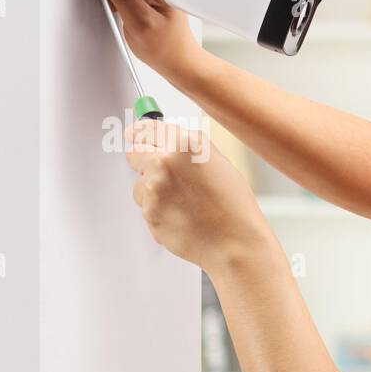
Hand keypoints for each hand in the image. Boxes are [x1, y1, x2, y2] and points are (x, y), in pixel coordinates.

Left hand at [124, 120, 274, 271]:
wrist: (236, 243)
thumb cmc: (234, 205)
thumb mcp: (219, 163)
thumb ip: (189, 146)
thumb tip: (165, 136)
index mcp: (185, 145)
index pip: (146, 128)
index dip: (141, 132)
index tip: (136, 135)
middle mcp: (164, 163)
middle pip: (134, 153)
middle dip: (145, 161)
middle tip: (163, 174)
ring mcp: (153, 190)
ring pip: (139, 184)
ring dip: (153, 190)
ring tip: (183, 202)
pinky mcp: (149, 214)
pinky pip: (146, 207)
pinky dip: (159, 211)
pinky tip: (183, 216)